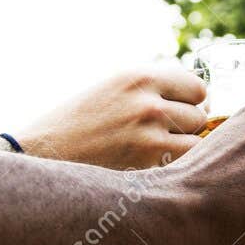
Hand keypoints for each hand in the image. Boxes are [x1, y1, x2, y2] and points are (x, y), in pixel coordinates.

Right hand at [18, 65, 207, 169]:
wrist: (43, 154)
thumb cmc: (78, 123)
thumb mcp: (112, 89)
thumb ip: (152, 89)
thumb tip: (202, 99)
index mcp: (138, 77)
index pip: (196, 86)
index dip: (192, 101)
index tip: (180, 111)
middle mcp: (147, 102)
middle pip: (199, 114)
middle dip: (187, 126)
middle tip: (164, 136)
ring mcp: (150, 136)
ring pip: (196, 141)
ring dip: (184, 149)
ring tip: (159, 152)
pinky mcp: (147, 166)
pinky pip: (182, 165)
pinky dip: (176, 168)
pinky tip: (155, 168)